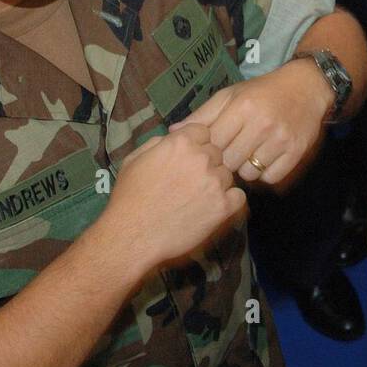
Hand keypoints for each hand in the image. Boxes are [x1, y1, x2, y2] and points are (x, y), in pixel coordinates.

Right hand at [100, 124, 245, 273]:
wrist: (132, 235)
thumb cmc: (129, 197)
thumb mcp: (135, 159)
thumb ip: (159, 143)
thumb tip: (174, 137)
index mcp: (181, 143)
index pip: (203, 131)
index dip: (196, 144)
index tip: (187, 158)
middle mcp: (202, 159)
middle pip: (216, 152)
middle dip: (206, 164)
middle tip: (190, 181)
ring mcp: (214, 183)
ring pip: (227, 174)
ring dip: (216, 182)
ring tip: (197, 198)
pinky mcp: (223, 207)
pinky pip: (238, 196)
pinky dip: (229, 201)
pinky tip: (213, 207)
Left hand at [181, 59, 332, 185]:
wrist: (306, 88)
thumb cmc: (261, 92)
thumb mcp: (230, 95)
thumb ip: (203, 115)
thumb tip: (171, 133)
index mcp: (242, 107)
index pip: (213, 143)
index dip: (208, 151)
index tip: (211, 149)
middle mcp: (262, 123)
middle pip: (229, 162)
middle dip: (225, 162)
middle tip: (230, 154)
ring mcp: (281, 139)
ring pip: (249, 173)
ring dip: (246, 169)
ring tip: (249, 154)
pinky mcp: (296, 152)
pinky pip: (270, 178)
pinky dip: (266, 173)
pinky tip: (265, 159)